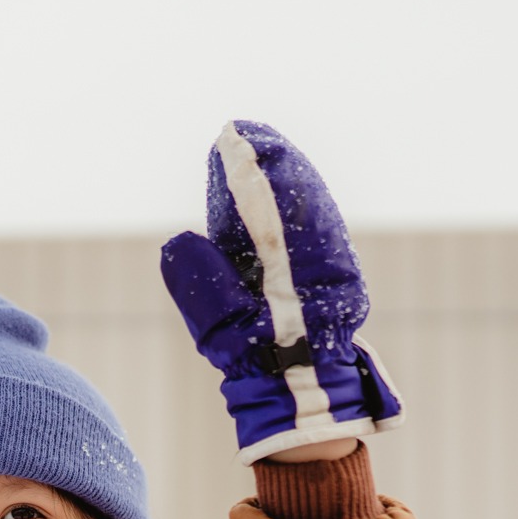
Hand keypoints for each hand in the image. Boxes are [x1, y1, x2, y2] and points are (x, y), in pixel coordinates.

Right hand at [161, 120, 401, 464]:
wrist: (304, 386)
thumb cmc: (257, 357)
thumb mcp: (220, 326)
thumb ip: (200, 282)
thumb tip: (180, 241)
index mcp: (288, 270)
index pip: (265, 208)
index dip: (247, 172)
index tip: (231, 142)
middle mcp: (315, 259)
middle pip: (291, 197)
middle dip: (268, 162)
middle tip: (244, 132)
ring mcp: (330, 261)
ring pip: (308, 204)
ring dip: (287, 172)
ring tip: (263, 143)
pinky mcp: (338, 266)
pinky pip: (320, 219)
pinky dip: (303, 194)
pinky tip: (289, 174)